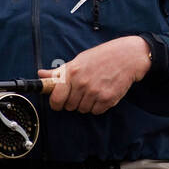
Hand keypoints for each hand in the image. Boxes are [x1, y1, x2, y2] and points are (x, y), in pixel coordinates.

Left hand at [37, 36, 151, 114]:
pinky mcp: (107, 99)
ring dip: (86, 104)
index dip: (56, 103)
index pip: (56, 98)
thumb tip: (41, 75)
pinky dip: (98, 106)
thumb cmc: (102, 57)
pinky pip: (96, 111)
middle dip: (73, 101)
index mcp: (72, 72)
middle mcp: (82, 83)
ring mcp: (95, 92)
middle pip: (69, 106)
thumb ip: (59, 72)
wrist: (127, 57)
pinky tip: (102, 93)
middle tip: (81, 91)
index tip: (58, 102)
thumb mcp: (78, 60)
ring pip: (82, 110)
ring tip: (93, 90)